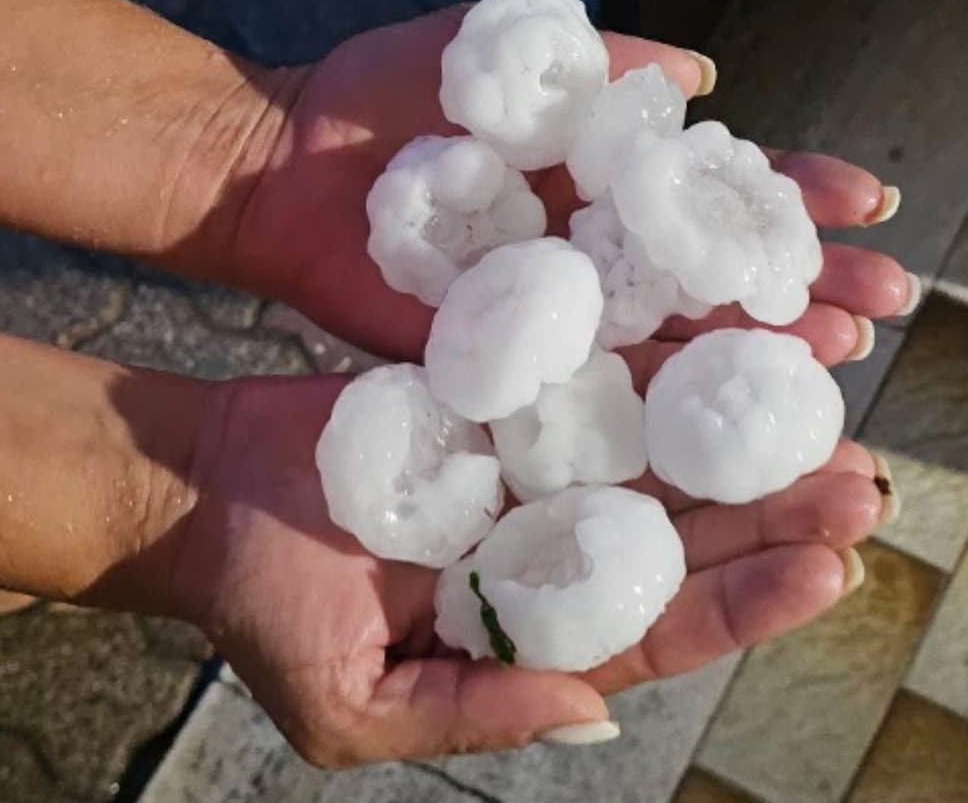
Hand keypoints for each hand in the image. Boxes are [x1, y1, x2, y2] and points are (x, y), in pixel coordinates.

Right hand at [170, 372, 886, 764]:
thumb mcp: (346, 701)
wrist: (181, 486)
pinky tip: (702, 326)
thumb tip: (589, 710)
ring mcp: (515, 461)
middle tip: (857, 476)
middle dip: (768, 508)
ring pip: (642, 445)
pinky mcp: (483, 386)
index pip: (654, 626)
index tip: (827, 566)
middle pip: (676, 530)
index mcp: (521, 628)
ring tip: (813, 392)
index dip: (744, 601)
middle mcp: (538, 544)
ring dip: (724, 425)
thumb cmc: (252, 604)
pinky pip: (572, 368)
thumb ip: (467, 711)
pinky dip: (637, 351)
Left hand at [225, 7, 910, 363]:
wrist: (270, 162)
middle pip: (712, 266)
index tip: (866, 201)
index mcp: (591, 172)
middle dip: (801, 279)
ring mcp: (546, 305)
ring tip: (836, 350)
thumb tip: (706, 75)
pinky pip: (585, 382)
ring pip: (669, 332)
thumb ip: (595, 59)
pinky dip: (652, 394)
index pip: (712, 182)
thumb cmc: (371, 99)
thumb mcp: (491, 49)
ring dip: (753, 345)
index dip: (790, 191)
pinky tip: (720, 402)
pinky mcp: (496, 356)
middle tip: (883, 298)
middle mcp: (583, 244)